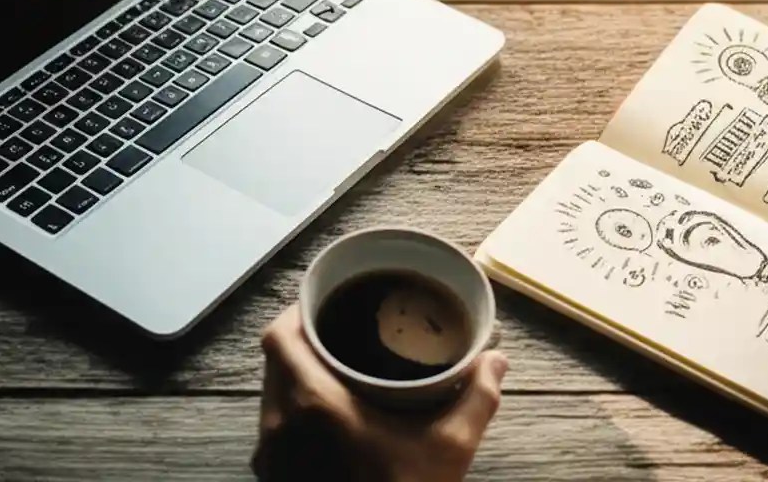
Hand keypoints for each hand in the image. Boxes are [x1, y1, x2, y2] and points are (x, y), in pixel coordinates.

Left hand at [252, 306, 507, 481]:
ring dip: (296, 375)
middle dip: (303, 340)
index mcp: (313, 405)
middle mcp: (279, 426)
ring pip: (271, 394)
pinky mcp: (273, 477)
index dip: (296, 311)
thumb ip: (476, 395)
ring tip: (336, 368)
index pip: (279, 337)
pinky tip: (329, 415)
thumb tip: (496, 360)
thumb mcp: (450, 446)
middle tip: (339, 331)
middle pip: (274, 361)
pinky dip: (294, 410)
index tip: (325, 302)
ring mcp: (271, 456)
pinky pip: (273, 426)